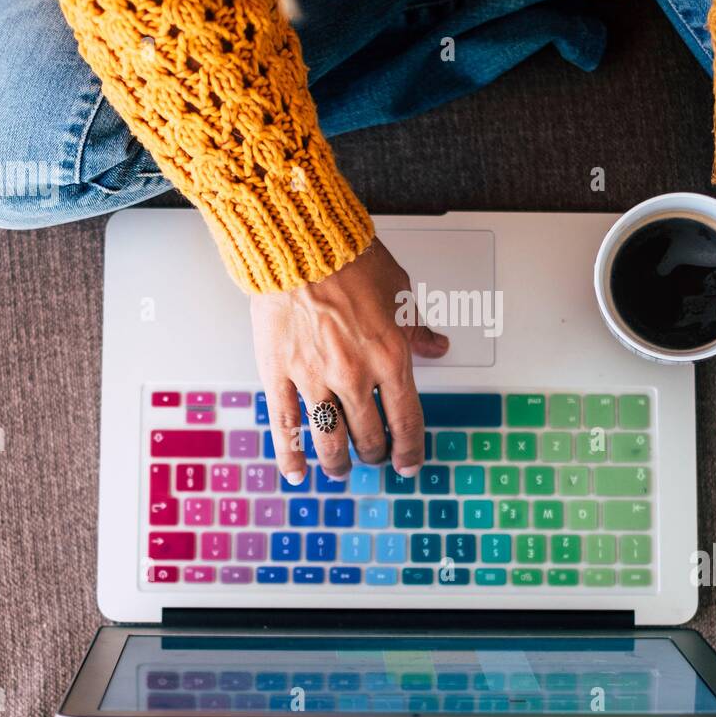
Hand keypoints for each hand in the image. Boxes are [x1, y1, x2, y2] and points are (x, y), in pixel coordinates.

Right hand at [249, 238, 448, 483]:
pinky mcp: (279, 374)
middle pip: (369, 436)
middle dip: (375, 453)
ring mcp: (314, 378)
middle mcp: (354, 376)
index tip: (409, 464)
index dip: (410, 450)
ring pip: (330, 440)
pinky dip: (292, 455)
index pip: (406, 421)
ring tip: (340, 468)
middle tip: (374, 456)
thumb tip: (437, 346)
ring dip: (338, 461)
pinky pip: (286, 426)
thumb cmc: (349, 261)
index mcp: (390, 359)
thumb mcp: (400, 293)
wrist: (300, 243)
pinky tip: (297, 473)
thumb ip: (418, 329)